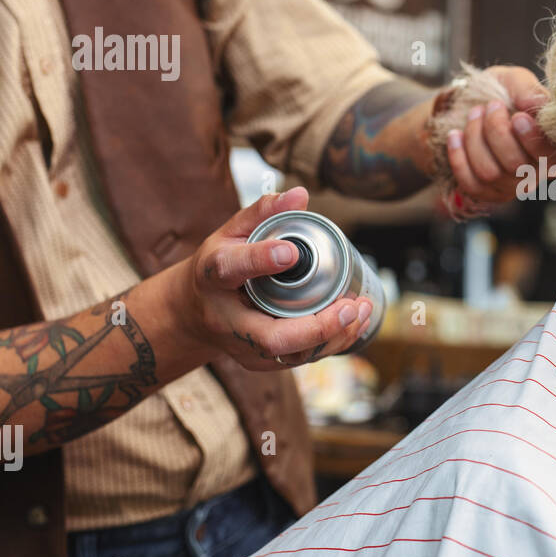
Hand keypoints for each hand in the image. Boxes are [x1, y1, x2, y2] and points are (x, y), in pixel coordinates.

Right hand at [178, 187, 374, 369]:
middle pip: (270, 337)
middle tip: (350, 306)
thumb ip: (264, 212)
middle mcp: (227, 320)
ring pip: (292, 355)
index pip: (230, 269)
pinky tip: (355, 323)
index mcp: (214, 277)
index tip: (290, 252)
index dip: (259, 261)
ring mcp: (244, 348)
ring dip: (333, 337)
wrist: (194, 311)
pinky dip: (332, 343)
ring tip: (361, 310)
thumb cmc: (220, 266)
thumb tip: (300, 194)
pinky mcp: (261, 362)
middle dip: (316, 327)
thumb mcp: (232, 232)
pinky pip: (301, 359)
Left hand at [444, 65, 555, 207]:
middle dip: (496, 131)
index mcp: (554, 147)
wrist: (474, 103)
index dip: (532, 139)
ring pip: (489, 173)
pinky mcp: (486, 192)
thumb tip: (536, 104)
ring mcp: (510, 186)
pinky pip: (469, 183)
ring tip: (474, 114)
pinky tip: (455, 135)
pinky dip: (458, 156)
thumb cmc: (503, 93)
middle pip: (515, 165)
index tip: (517, 116)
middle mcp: (536, 172)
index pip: (549, 155)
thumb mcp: (516, 80)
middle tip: (491, 106)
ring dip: (475, 138)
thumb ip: (528, 89)